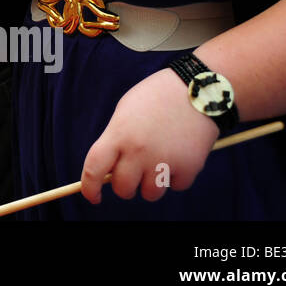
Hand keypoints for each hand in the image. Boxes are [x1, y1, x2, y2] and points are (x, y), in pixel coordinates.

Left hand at [80, 68, 219, 205]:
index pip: (94, 169)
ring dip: (151, 183)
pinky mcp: (190, 167)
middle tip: (132, 174)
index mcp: (118, 134)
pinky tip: (179, 154)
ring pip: (150, 194)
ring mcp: (165, 161)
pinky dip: (176, 176)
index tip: (93, 197)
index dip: (90, 187)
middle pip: (123, 189)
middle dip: (125, 186)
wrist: (195, 88)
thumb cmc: (155, 97)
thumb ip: (115, 140)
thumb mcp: (125, 112)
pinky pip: (176, 186)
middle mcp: (139, 151)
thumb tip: (108, 170)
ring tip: (158, 160)